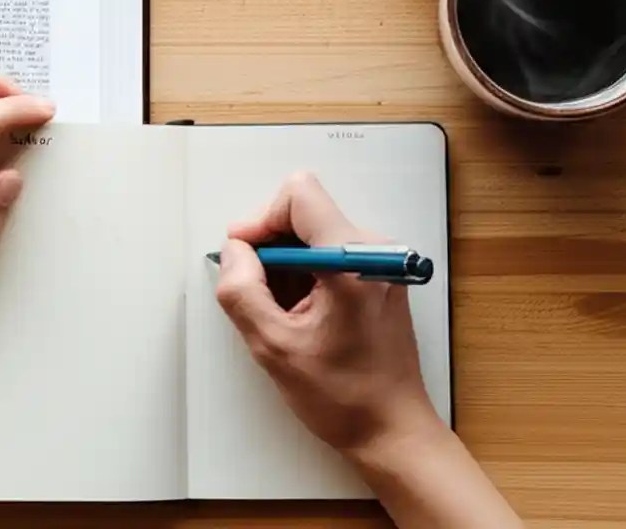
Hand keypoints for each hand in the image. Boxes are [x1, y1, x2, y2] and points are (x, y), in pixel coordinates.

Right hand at [214, 172, 444, 458]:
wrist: (392, 429)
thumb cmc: (344, 397)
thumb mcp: (274, 348)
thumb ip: (243, 292)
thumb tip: (233, 253)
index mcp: (352, 261)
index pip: (299, 196)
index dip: (261, 221)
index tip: (244, 258)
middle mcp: (374, 250)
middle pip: (306, 212)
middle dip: (271, 247)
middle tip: (260, 295)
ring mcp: (381, 261)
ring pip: (314, 233)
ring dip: (287, 265)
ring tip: (284, 313)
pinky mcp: (380, 275)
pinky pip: (330, 253)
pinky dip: (305, 274)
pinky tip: (302, 315)